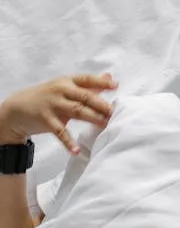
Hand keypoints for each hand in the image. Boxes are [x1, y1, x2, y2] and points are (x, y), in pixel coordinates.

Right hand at [0, 74, 117, 152]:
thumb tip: (110, 77)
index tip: (115, 86)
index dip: (101, 82)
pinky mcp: (46, 120)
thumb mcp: (65, 87)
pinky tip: (76, 150)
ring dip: (93, 118)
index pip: (86, 79)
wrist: (16, 108)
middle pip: (84, 96)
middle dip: (101, 104)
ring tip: (105, 125)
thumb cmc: (48, 97)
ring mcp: (53, 105)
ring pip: (77, 111)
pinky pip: (60, 132)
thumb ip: (88, 85)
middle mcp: (60, 91)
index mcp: (67, 82)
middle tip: (114, 112)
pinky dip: (68, 142)